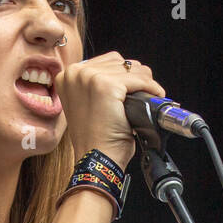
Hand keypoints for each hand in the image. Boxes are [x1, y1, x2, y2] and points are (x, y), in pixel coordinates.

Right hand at [54, 52, 165, 171]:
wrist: (95, 160)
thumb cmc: (94, 140)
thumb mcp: (88, 105)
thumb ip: (96, 85)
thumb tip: (123, 72)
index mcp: (68, 76)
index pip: (107, 61)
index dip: (124, 75)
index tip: (134, 88)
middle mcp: (75, 73)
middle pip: (119, 62)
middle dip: (135, 77)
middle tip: (142, 95)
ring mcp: (89, 78)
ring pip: (131, 68)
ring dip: (144, 82)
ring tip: (147, 97)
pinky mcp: (106, 86)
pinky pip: (139, 79)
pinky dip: (151, 88)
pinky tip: (154, 97)